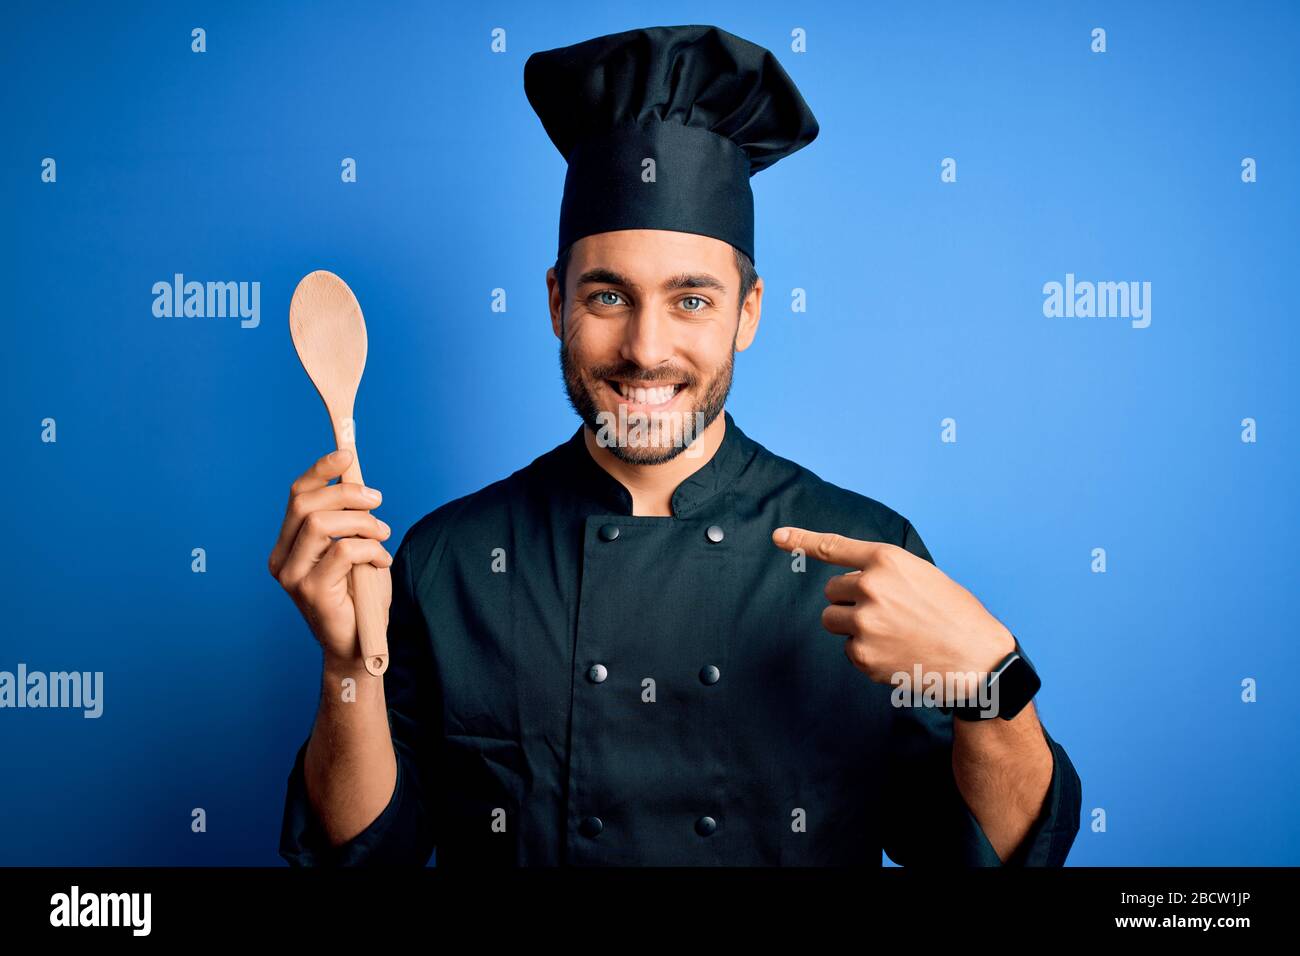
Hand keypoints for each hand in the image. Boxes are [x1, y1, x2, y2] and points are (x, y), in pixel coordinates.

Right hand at [268, 449, 392, 665]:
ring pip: (322, 525)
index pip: (296, 496)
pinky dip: (370, 549)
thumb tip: (357, 479)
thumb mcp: (354, 549)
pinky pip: (342, 552)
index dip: (320, 471)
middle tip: (377, 501)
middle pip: (306, 505)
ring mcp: (292, 577)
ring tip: (382, 535)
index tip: (346, 455)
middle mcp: (282, 559)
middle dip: (347, 493)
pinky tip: (381, 561)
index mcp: (288, 545)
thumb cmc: (359, 596)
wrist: (360, 646)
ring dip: (362, 523)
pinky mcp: (312, 592)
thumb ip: (349, 519)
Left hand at [771, 527, 1013, 683]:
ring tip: (891, 633)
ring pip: (833, 620)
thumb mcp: (922, 575)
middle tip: (885, 612)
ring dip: (852, 625)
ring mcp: (864, 623)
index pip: (833, 547)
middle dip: (849, 600)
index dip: (802, 540)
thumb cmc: (954, 614)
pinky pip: (848, 649)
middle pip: (832, 591)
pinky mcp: (862, 656)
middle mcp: (870, 587)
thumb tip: (852, 582)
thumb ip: (884, 572)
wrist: (978, 660)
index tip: (778, 537)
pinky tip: (896, 653)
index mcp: (887, 560)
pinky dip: (866, 653)